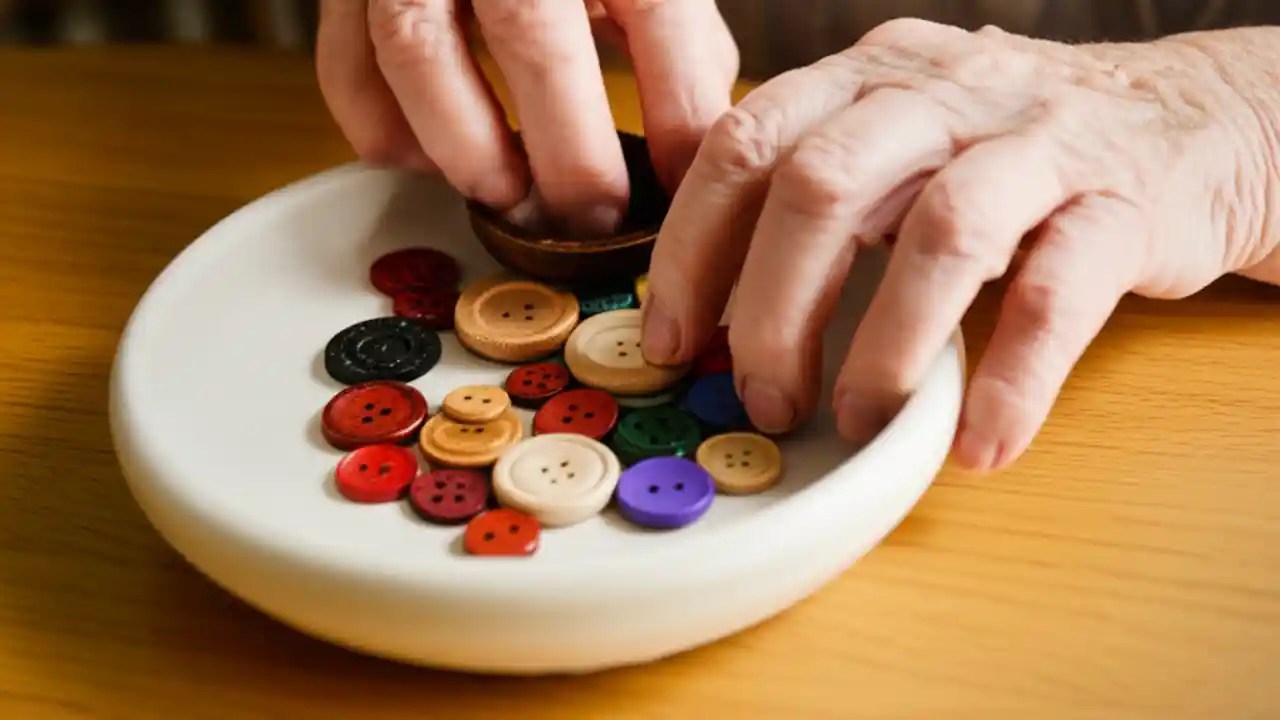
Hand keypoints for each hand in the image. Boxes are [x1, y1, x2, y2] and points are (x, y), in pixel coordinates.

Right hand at [316, 0, 737, 234]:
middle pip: (534, 34)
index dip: (678, 113)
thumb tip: (697, 147)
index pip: (653, 8)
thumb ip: (676, 37)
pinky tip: (435, 161)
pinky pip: (349, 68)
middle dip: (571, 156)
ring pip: (418, 50)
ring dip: (470, 150)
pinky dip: (389, 134)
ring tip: (512, 198)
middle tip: (594, 220)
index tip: (681, 187)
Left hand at [642, 19, 1276, 469]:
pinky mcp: (1122, 205)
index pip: (746, 144)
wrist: (1186, 120)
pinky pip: (1057, 296)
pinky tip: (978, 442)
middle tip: (762, 396)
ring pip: (940, 235)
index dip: (693, 249)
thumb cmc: (1009, 151)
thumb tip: (711, 304)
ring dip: (881, 349)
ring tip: (857, 423)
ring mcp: (1038, 143)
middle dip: (771, 310)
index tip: (672, 339)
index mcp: (868, 77)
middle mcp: (943, 93)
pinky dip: (1009, 381)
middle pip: (821, 188)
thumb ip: (812, 190)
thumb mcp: (898, 135)